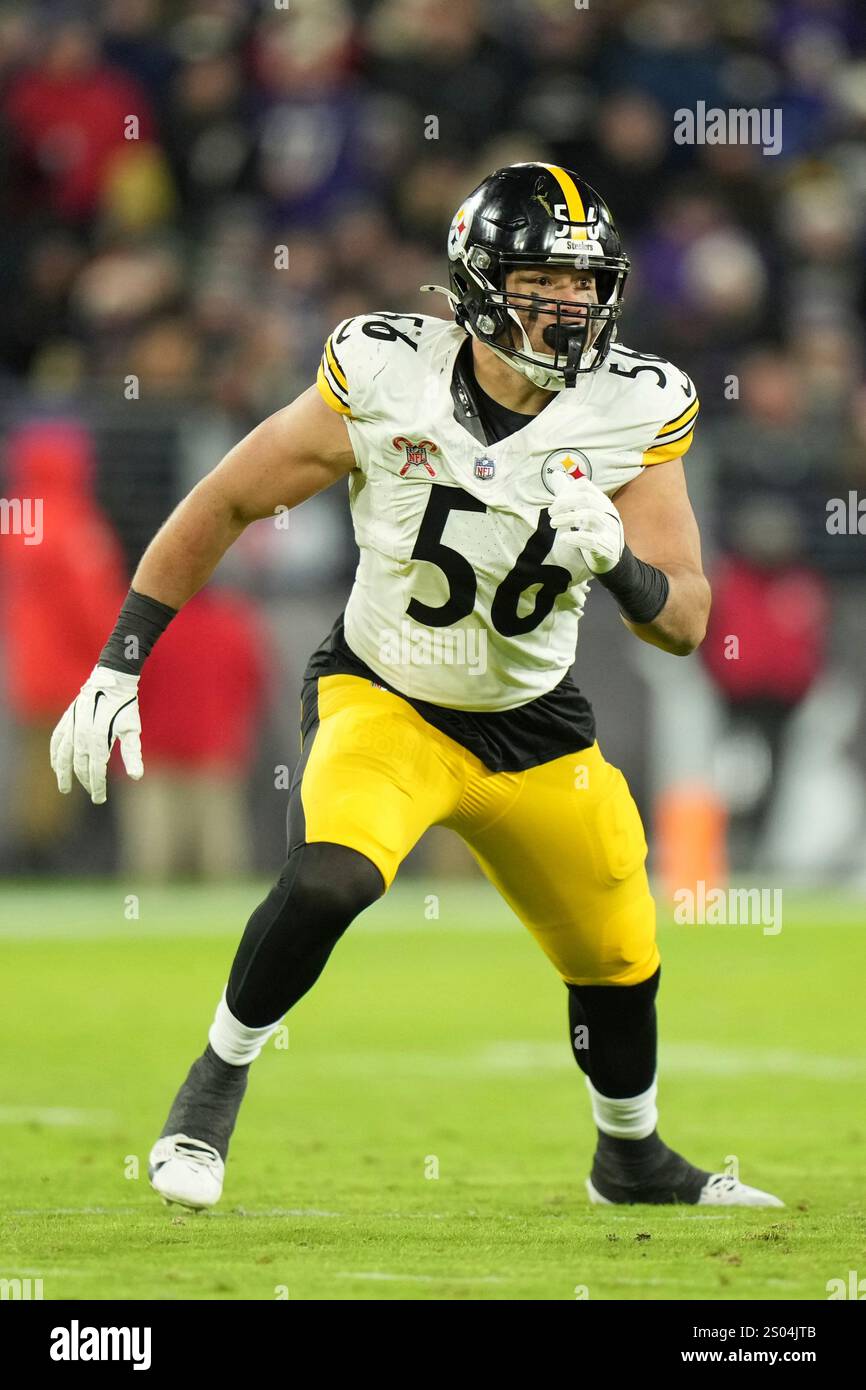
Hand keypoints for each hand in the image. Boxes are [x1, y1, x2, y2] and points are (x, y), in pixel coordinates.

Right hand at [50, 665, 142, 804]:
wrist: (111, 679)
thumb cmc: (125, 707)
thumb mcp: (132, 730)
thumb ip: (133, 754)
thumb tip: (136, 777)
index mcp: (99, 737)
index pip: (95, 769)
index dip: (97, 785)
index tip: (100, 798)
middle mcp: (82, 733)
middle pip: (80, 765)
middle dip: (86, 782)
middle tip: (94, 795)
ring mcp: (71, 726)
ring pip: (64, 756)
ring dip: (64, 773)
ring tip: (65, 788)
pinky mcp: (66, 719)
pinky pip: (56, 741)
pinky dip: (55, 755)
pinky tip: (56, 766)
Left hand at [547, 473, 624, 574]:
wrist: (612, 557)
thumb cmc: (594, 531)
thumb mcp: (584, 511)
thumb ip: (569, 495)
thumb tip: (555, 475)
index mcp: (602, 501)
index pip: (585, 486)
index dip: (567, 490)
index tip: (555, 502)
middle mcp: (608, 512)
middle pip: (587, 499)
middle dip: (565, 502)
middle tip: (551, 512)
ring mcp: (609, 529)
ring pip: (591, 517)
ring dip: (568, 518)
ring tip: (553, 523)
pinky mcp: (607, 547)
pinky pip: (593, 540)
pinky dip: (576, 538)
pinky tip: (564, 538)